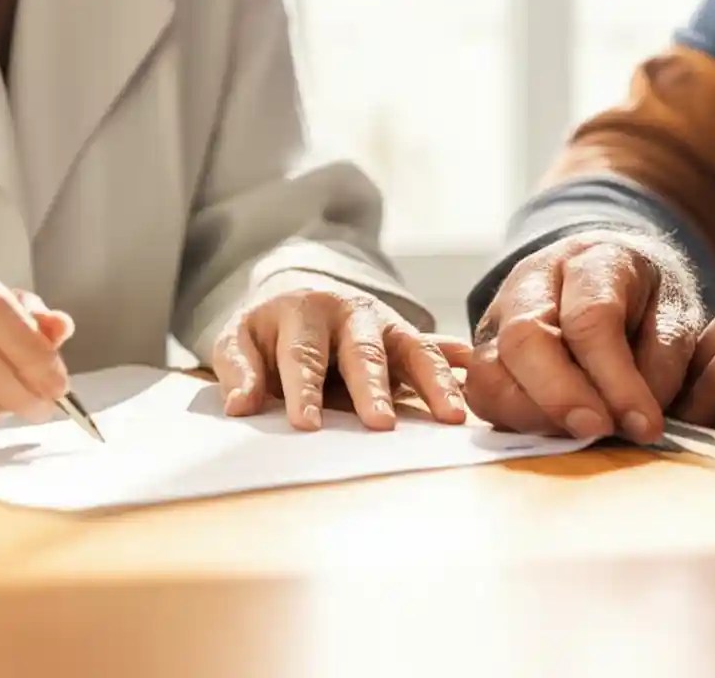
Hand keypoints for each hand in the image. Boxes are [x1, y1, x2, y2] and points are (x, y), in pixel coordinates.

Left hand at [213, 271, 469, 429]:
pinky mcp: (406, 336)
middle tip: (380, 424)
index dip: (304, 390)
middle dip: (372, 388)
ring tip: (450, 416)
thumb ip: (239, 370)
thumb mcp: (239, 339)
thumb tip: (241, 406)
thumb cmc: (268, 327)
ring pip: (412, 350)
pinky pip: (435, 350)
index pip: (302, 356)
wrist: (298, 289)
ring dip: (433, 382)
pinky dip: (456, 363)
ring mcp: (384, 323)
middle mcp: (349, 312)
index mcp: (303, 312)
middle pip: (363, 352)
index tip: (306, 425)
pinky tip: (475, 379)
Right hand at [465, 231, 704, 443]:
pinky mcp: (480, 351)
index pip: (591, 319)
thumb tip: (633, 421)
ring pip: (490, 370)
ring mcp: (497, 315)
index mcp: (591, 260)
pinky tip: (553, 430)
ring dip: (533, 415)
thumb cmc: (645, 299)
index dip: (615, 378)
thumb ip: (662, 363)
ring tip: (577, 436)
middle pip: (525, 338)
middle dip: (560, 396)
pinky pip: (479, 393)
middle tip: (598, 431)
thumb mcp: (676, 316)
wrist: (607, 276)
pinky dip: (512, 420)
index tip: (644, 424)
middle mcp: (531, 281)